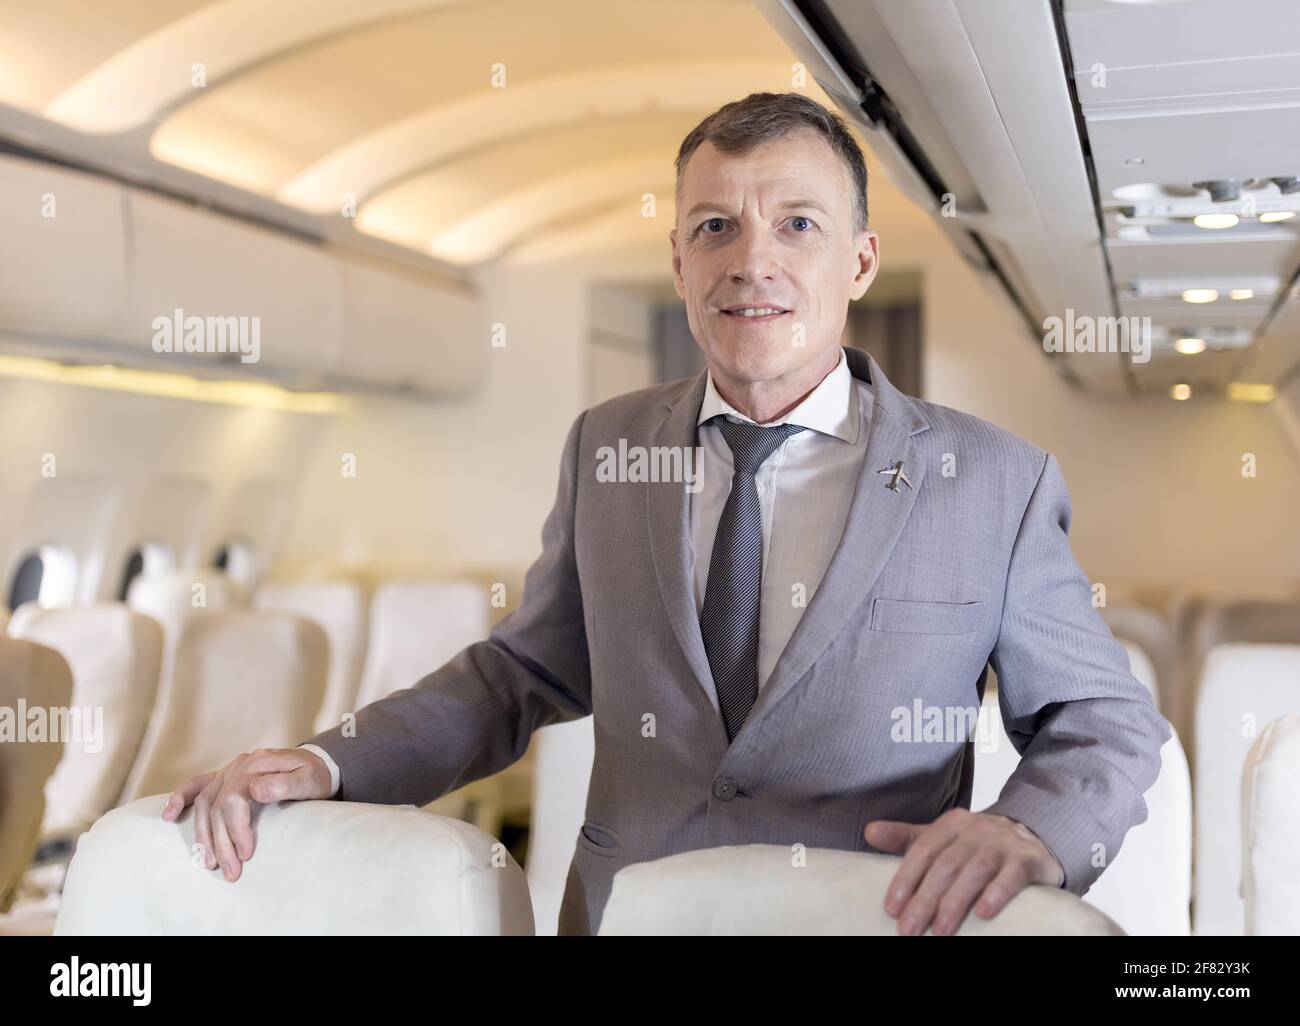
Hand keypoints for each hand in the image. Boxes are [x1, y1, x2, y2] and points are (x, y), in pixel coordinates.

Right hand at [161, 748, 332, 881]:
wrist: (317, 765)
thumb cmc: (315, 775)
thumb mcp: (310, 780)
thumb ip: (285, 784)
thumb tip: (255, 791)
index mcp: (258, 764)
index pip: (234, 798)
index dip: (237, 828)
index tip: (247, 853)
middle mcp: (239, 766)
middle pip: (217, 805)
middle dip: (221, 841)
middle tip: (231, 871)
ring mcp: (229, 771)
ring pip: (204, 803)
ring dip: (203, 834)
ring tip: (208, 862)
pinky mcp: (224, 779)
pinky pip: (196, 786)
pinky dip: (180, 799)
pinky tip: (168, 816)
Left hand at [865, 808, 1063, 935]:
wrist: (1035, 837)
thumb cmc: (978, 845)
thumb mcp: (943, 838)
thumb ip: (907, 838)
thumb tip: (869, 831)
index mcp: (951, 823)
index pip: (922, 850)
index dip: (905, 879)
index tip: (892, 909)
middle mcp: (977, 829)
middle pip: (945, 864)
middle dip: (925, 899)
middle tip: (909, 930)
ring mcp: (1004, 843)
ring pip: (975, 870)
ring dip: (955, 902)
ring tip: (940, 931)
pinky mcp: (1029, 859)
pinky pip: (1013, 875)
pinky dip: (997, 893)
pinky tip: (984, 913)